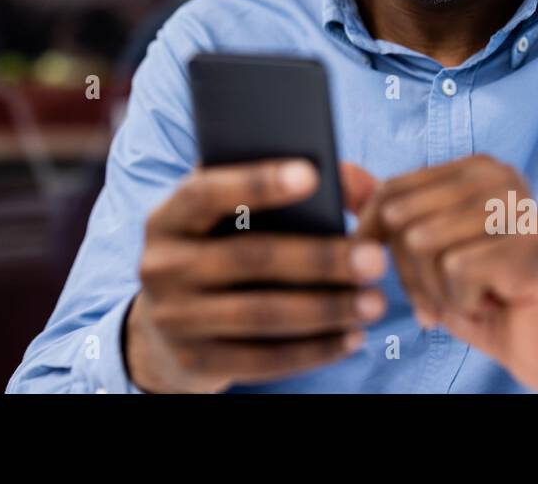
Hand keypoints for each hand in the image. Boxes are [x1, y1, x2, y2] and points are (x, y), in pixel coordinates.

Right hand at [124, 159, 387, 392]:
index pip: (205, 193)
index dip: (256, 182)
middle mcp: (163, 267)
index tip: (311, 174)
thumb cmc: (215, 253)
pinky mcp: (197, 363)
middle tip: (374, 258)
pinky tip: (352, 337)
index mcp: (168, 218)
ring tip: (375, 301)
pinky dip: (314, 349)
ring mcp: (176, 319)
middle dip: (319, 258)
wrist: (162, 333)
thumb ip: (279, 187)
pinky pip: (264, 359)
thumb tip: (350, 176)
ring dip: (327, 308)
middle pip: (248, 258)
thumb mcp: (226, 218)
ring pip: (262, 313)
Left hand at [357, 155, 537, 392]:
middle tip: (447, 292)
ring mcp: (522, 208)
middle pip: (401, 219)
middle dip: (410, 272)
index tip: (401, 272)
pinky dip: (462, 303)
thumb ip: (388, 213)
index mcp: (476, 167)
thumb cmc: (486, 296)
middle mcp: (501, 176)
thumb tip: (342, 173)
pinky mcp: (534, 248)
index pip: (390, 192)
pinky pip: (456, 271)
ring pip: (423, 244)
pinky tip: (493, 304)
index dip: (376, 242)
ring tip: (472, 297)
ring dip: (437, 291)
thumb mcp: (426, 254)